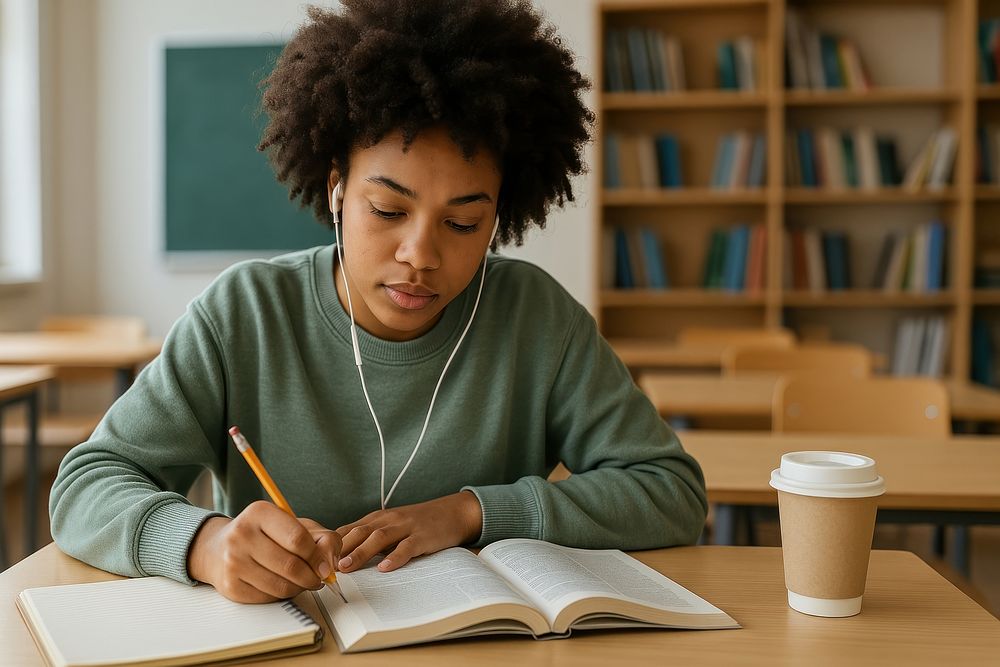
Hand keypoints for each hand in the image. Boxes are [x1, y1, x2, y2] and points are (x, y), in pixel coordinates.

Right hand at [187, 501, 341, 602]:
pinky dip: (282, 595)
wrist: (219, 548)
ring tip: (303, 581)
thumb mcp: (296, 526)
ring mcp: (233, 561)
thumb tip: (331, 564)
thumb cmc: (265, 535)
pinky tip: (283, 585)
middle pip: (291, 566)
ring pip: (281, 586)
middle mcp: (242, 534)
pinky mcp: (230, 586)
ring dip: (300, 588)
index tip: (326, 566)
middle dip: (312, 577)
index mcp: (260, 513)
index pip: (298, 539)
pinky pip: (268, 598)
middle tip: (318, 578)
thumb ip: (323, 538)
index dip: (318, 557)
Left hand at [336, 491, 482, 573]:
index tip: (315, 558)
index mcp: (377, 518)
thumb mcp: (390, 527)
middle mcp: (389, 520)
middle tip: (323, 565)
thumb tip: (341, 557)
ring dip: (360, 553)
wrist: (451, 512)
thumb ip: (369, 538)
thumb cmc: (418, 524)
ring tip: (346, 567)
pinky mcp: (423, 536)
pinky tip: (385, 568)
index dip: (331, 544)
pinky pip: (407, 547)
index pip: (349, 530)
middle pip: (359, 532)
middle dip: (340, 549)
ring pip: (379, 538)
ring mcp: (406, 527)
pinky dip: (395, 557)